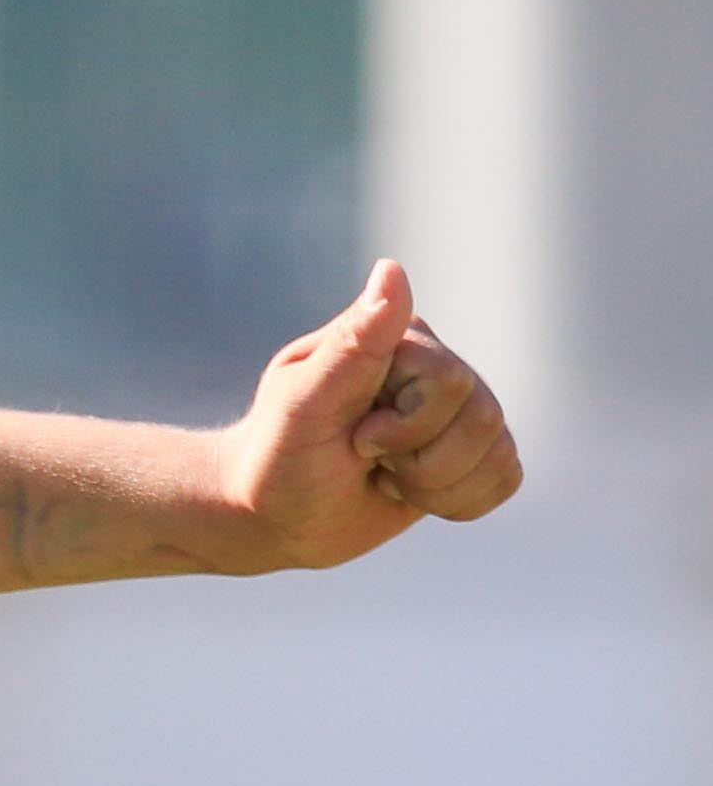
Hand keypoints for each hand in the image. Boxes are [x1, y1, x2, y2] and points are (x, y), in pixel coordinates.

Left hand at [213, 260, 523, 571]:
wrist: (278, 516)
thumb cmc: (279, 455)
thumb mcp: (305, 401)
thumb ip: (354, 341)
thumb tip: (392, 269)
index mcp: (394, 338)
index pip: (448, 380)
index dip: (403, 427)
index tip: (350, 436)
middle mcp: (435, 364)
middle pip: (484, 417)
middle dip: (420, 461)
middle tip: (363, 456)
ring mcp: (459, 408)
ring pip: (500, 452)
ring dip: (435, 486)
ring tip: (384, 474)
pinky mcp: (474, 451)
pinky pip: (507, 478)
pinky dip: (457, 502)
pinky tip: (409, 491)